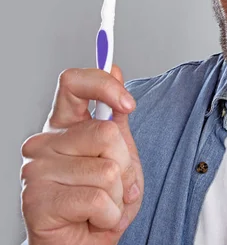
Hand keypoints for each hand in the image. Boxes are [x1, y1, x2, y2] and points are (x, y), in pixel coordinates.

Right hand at [20, 66, 143, 244]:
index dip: (104, 85)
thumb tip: (115, 68)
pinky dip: (109, 215)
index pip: (73, 83)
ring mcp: (36, 170)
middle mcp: (44, 142)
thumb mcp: (119, 155)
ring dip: (118, 195)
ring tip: (103, 206)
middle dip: (125, 165)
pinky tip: (94, 220)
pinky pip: (98, 199)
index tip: (128, 104)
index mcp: (63, 126)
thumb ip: (117, 117)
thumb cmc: (100, 201)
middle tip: (115, 186)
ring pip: (107, 170)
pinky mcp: (37, 200)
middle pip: (106, 133)